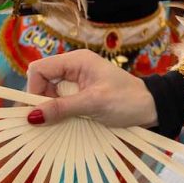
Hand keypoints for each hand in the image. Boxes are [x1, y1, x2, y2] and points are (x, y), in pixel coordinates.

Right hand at [26, 50, 156, 128]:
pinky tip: (66, 122)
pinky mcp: (82, 92)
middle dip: (42, 100)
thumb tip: (31, 116)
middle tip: (50, 119)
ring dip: (51, 108)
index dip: (33, 88)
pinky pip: (62, 100)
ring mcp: (78, 80)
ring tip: (60, 122)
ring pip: (50, 92)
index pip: (39, 68)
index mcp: (76, 60)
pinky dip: (60, 111)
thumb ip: (62, 108)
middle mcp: (74, 66)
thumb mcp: (93, 104)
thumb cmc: (127, 100)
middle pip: (43, 80)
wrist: (151, 107)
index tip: (39, 110)